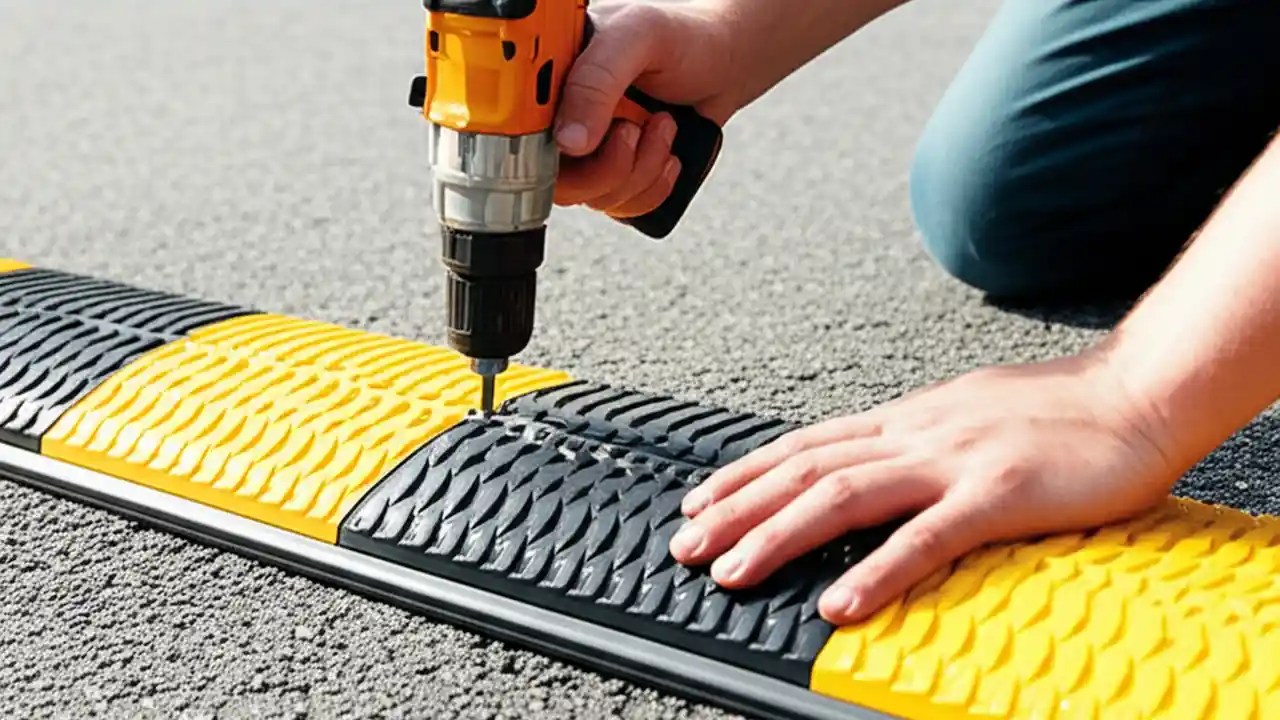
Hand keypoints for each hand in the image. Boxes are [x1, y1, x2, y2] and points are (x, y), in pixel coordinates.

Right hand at [553, 2, 742, 218]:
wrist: (728, 61)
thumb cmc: (683, 36)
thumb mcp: (638, 36)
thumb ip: (597, 80)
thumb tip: (567, 141)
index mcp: (550, 77)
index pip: (516, 131)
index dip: (538, 150)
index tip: (576, 144)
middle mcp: (565, 117)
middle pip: (554, 180)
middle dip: (606, 166)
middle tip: (633, 130)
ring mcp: (592, 150)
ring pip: (592, 198)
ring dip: (638, 172)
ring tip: (661, 127)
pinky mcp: (621, 174)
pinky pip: (622, 208)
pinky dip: (651, 189)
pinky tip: (666, 155)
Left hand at [668, 353, 1183, 623]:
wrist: (1136, 392)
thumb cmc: (1060, 408)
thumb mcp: (967, 413)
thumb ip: (917, 439)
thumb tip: (874, 461)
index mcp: (909, 418)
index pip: (807, 444)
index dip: (746, 473)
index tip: (701, 499)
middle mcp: (916, 433)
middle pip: (806, 469)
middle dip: (738, 507)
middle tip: (687, 542)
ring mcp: (954, 460)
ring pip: (843, 496)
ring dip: (778, 536)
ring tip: (733, 572)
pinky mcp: (997, 493)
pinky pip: (925, 537)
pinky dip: (875, 571)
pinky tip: (838, 601)